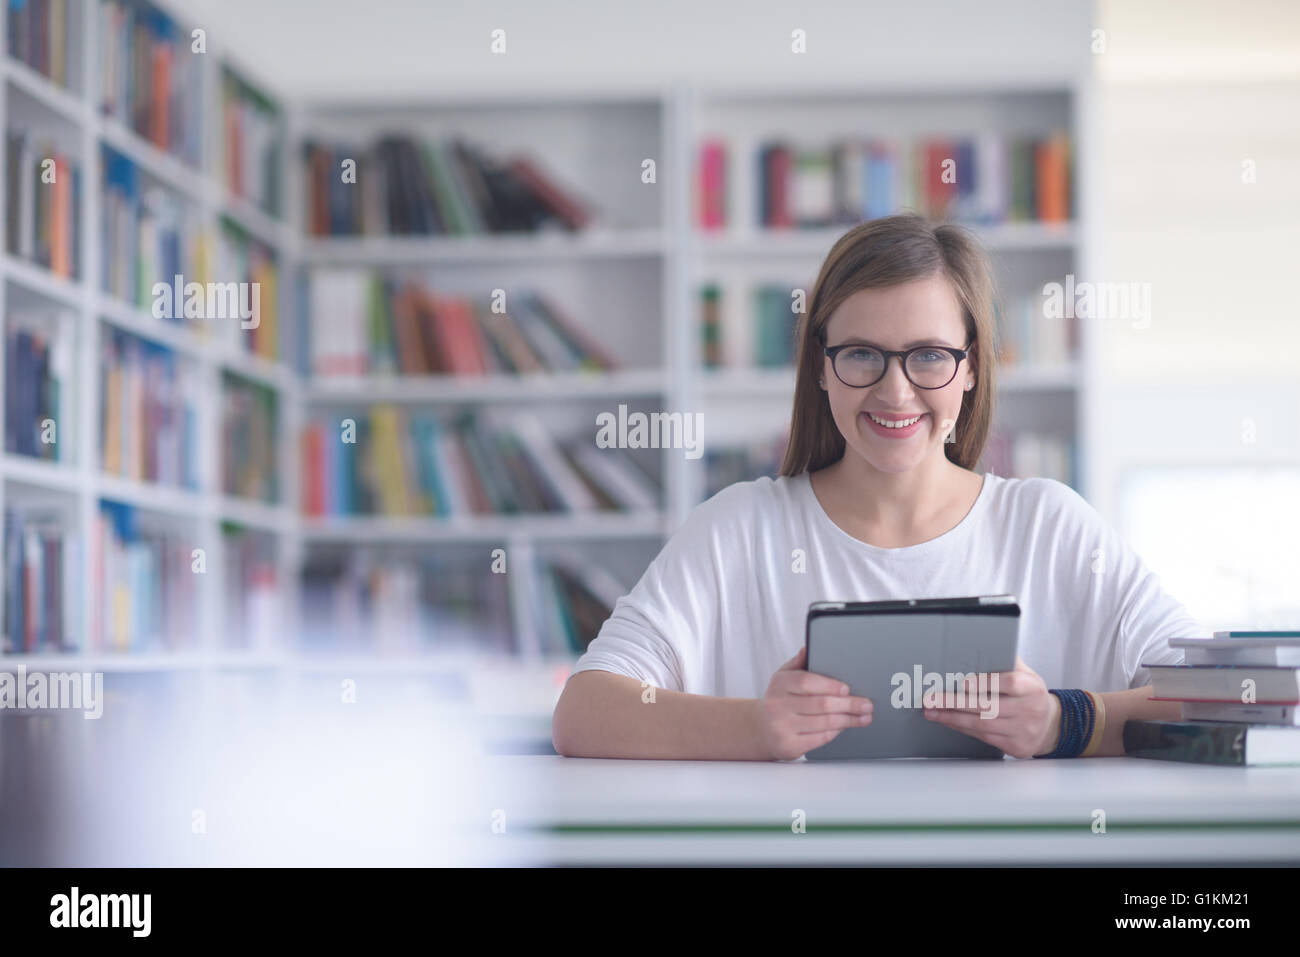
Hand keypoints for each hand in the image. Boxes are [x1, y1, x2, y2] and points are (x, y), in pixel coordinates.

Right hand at [753, 646, 873, 759]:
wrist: (759, 729)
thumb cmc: (779, 699)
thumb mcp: (783, 677)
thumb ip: (798, 662)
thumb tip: (809, 647)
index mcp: (779, 684)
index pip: (806, 682)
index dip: (829, 685)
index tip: (847, 689)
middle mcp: (778, 705)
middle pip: (821, 705)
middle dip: (849, 705)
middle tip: (866, 705)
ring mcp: (782, 727)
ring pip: (824, 723)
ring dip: (849, 720)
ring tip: (864, 717)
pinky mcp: (789, 746)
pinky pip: (820, 738)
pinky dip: (837, 731)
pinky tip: (846, 726)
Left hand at [921, 656, 1061, 758]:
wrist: (1050, 725)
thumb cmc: (1030, 694)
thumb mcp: (1026, 673)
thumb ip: (1005, 660)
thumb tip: (978, 642)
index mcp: (1032, 687)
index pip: (1010, 684)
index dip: (986, 683)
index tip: (963, 682)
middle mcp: (1029, 710)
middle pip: (988, 707)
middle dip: (954, 702)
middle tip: (931, 698)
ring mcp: (1022, 730)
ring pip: (982, 725)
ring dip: (952, 717)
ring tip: (931, 711)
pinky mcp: (1015, 747)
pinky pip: (983, 738)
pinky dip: (962, 728)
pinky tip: (947, 720)